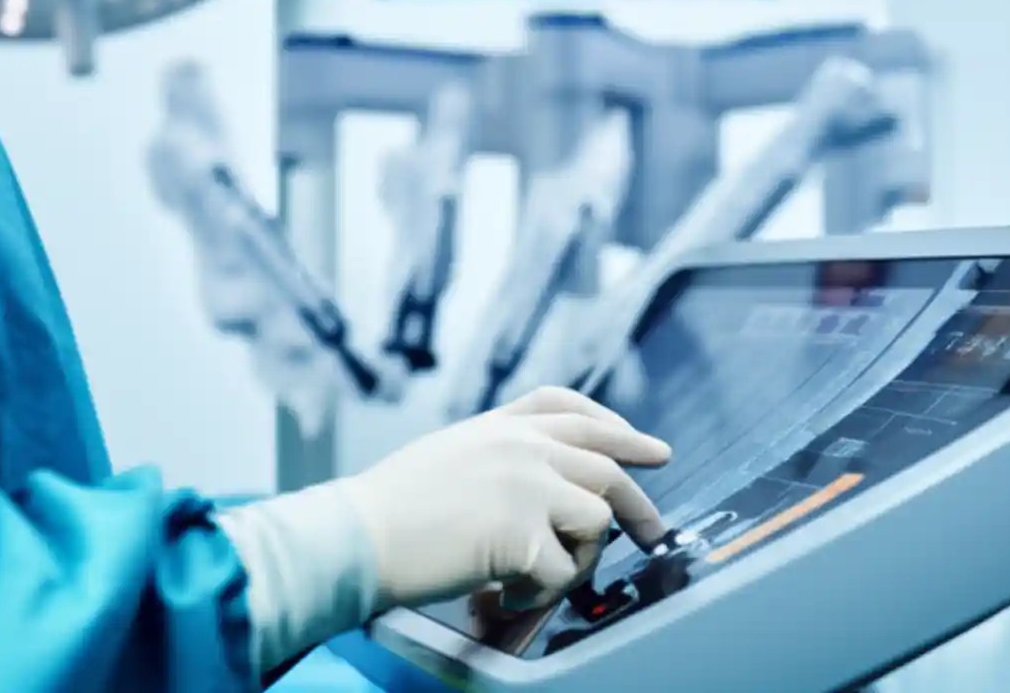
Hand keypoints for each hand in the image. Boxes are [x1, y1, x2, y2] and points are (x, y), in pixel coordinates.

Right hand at [341, 386, 670, 610]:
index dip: (618, 428)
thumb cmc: (390, 506)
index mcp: (502, 425)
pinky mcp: (524, 535)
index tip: (649, 449)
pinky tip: (506, 599)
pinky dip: (539, 596)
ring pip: (598, 519)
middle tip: (653, 530)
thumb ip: (499, 456)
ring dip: (579, 558)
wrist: (356, 535)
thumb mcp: (450, 453)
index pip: (573, 411)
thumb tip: (542, 486)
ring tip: (540, 579)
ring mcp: (528, 486)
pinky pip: (562, 573)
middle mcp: (523, 447)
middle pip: (607, 464)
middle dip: (638, 502)